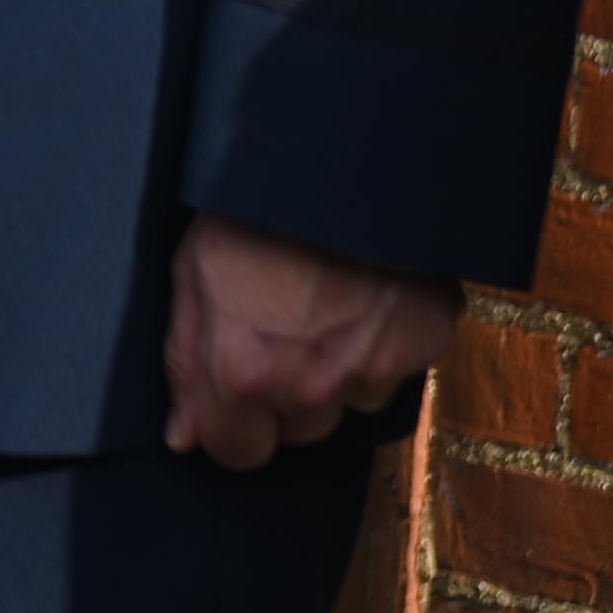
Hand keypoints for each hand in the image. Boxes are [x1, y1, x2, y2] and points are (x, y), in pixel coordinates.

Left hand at [160, 212, 456, 469]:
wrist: (345, 158)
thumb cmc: (254, 206)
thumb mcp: (193, 273)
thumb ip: (187, 363)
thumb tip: (186, 436)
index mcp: (247, 374)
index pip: (239, 454)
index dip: (232, 424)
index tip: (236, 391)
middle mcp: (313, 387)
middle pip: (297, 430)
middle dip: (287, 394)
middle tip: (282, 326)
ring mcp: (375, 370)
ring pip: (350, 399)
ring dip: (337, 368)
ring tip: (325, 300)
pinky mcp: (426, 343)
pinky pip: (399, 366)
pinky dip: (384, 340)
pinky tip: (367, 292)